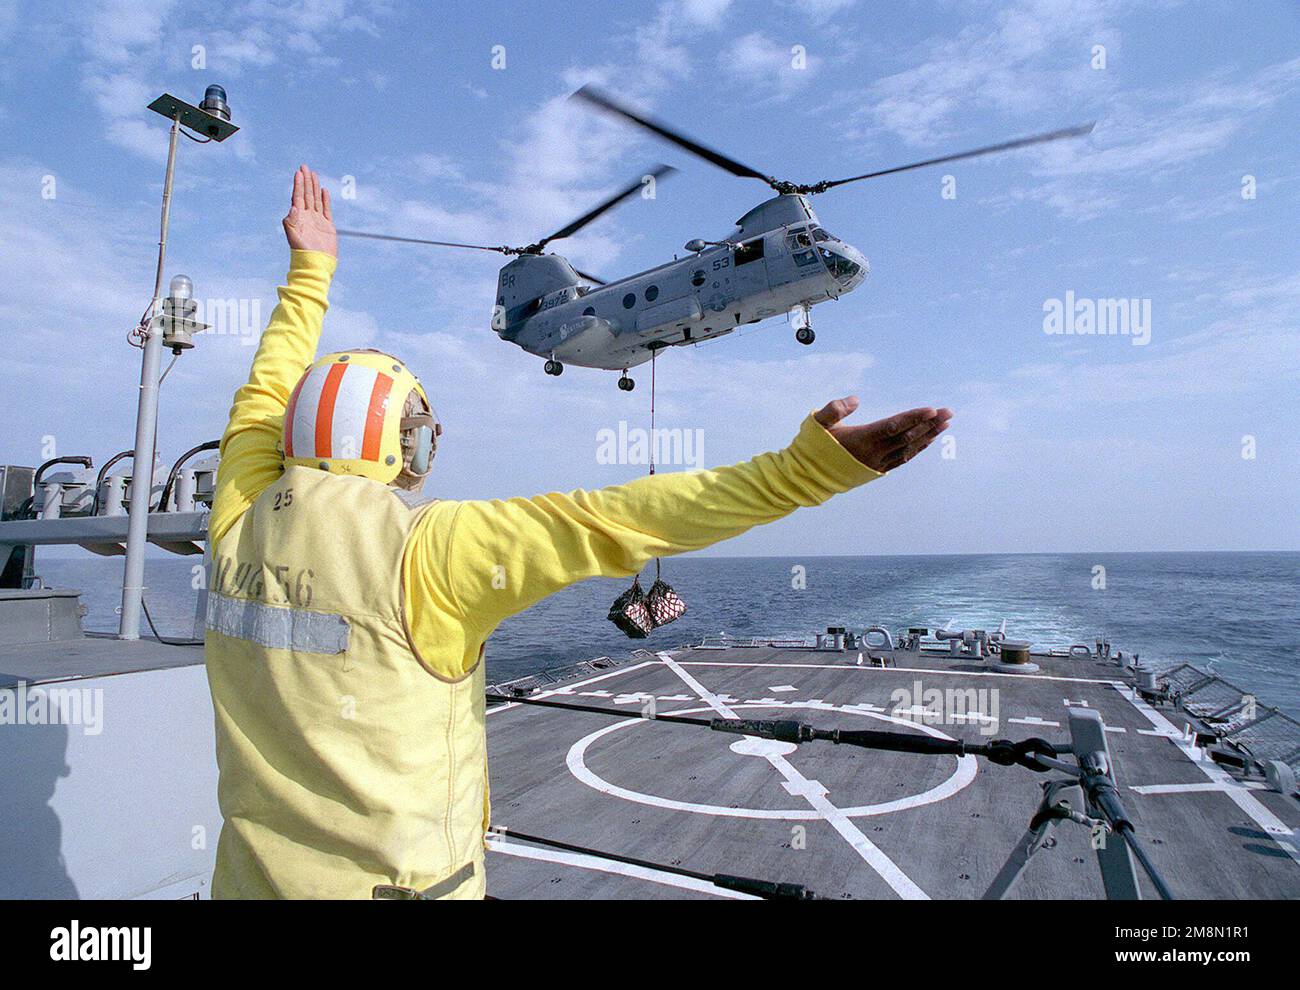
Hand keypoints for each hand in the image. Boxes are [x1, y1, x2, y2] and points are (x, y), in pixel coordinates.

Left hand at [282, 164, 336, 256]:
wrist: (316, 263)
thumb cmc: (302, 251)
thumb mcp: (294, 236)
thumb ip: (291, 221)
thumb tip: (293, 207)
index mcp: (298, 217)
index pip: (298, 196)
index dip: (298, 184)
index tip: (299, 172)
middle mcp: (307, 216)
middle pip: (306, 194)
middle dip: (306, 181)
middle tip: (305, 167)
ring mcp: (317, 220)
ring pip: (316, 199)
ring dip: (314, 187)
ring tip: (314, 174)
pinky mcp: (327, 226)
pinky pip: (326, 209)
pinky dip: (325, 200)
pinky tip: (324, 191)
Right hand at [814, 396, 952, 472]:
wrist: (809, 476)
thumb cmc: (813, 446)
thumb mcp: (817, 423)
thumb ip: (834, 409)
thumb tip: (856, 399)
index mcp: (862, 440)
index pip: (893, 427)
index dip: (913, 418)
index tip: (932, 410)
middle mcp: (874, 453)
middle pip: (907, 437)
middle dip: (929, 424)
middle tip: (948, 412)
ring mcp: (877, 463)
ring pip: (909, 448)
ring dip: (928, 436)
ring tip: (945, 424)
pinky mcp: (878, 470)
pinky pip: (903, 458)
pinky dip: (918, 448)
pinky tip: (929, 440)